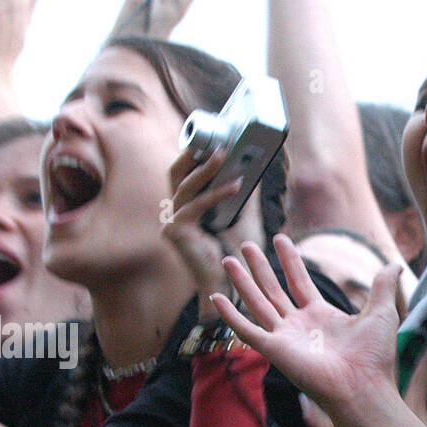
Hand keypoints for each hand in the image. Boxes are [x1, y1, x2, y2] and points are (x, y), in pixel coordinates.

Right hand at [163, 147, 243, 318]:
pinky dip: (216, 194)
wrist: (233, 287)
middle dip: (192, 155)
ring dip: (205, 168)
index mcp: (188, 211)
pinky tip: (235, 185)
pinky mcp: (175, 232)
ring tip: (224, 154)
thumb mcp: (245, 218)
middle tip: (214, 140)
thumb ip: (246, 195)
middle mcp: (175, 215)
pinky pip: (196, 205)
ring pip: (184, 186)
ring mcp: (172, 223)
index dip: (194, 156)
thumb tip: (254, 169)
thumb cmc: (239, 257)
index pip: (185, 176)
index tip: (212, 138)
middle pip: (175, 174)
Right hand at [214, 233, 400, 420]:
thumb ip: (382, 286)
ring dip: (242, 282)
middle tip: (245, 244)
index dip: (289, 261)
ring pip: (257, 304)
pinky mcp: (274, 350)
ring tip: (228, 259)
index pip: (300, 282)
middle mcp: (299, 326)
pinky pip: (247, 330)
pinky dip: (230, 315)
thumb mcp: (381, 312)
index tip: (279, 239)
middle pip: (273, 290)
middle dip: (259, 267)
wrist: (362, 386)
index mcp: (321, 316)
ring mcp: (284, 338)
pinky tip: (216, 297)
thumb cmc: (373, 357)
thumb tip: (396, 264)